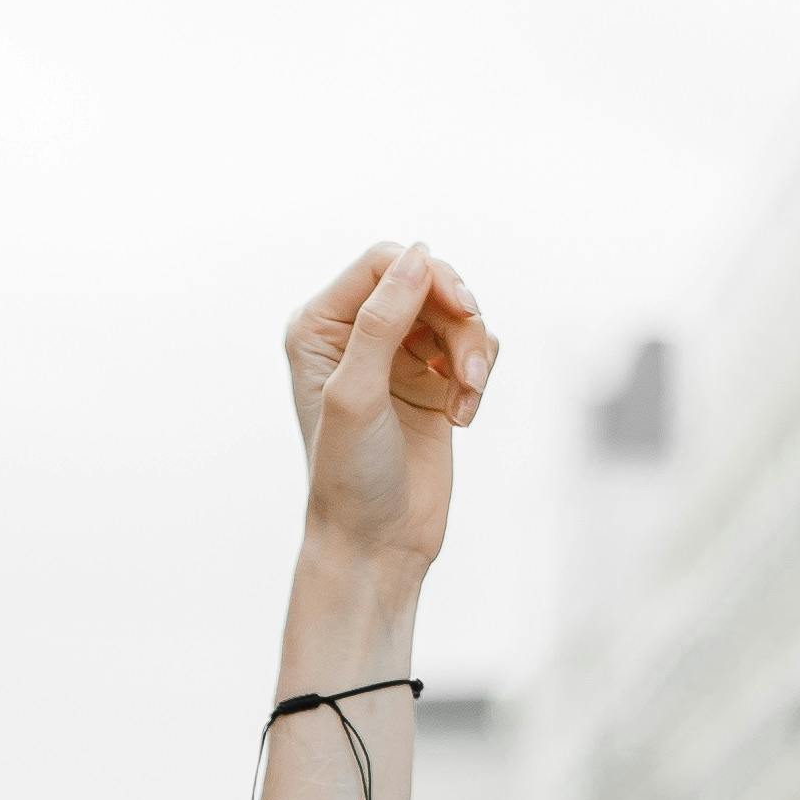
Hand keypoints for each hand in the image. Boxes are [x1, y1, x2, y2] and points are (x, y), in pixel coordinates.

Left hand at [281, 240, 494, 579]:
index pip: (382, 263)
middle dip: (458, 318)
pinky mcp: (434, 382)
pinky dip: (479, 374)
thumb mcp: (356, 393)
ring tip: (467, 399)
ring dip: (473, 352)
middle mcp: (355, 334)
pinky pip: (474, 346)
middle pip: (427, 282)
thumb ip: (382, 321)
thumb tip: (419, 256)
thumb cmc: (351, 474)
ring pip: (457, 315)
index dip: (427, 274)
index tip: (462, 308)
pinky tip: (464, 415)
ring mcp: (397, 357)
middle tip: (469, 368)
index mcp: (320, 327)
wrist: (377, 543)